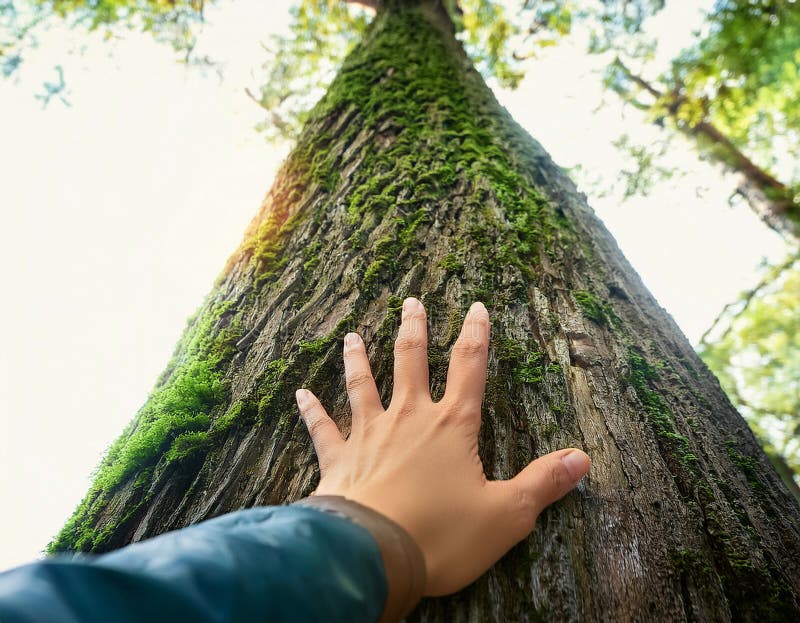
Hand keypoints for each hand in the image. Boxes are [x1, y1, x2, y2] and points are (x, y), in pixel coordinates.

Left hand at [295, 297, 589, 595]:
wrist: (372, 557)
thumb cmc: (440, 535)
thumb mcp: (506, 514)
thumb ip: (542, 483)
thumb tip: (582, 459)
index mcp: (452, 426)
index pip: (470, 367)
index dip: (476, 335)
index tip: (477, 306)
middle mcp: (408, 418)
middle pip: (411, 362)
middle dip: (413, 329)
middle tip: (410, 301)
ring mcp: (369, 434)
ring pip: (363, 384)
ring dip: (358, 358)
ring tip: (352, 334)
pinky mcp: (338, 459)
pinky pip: (322, 427)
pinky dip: (311, 410)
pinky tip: (299, 393)